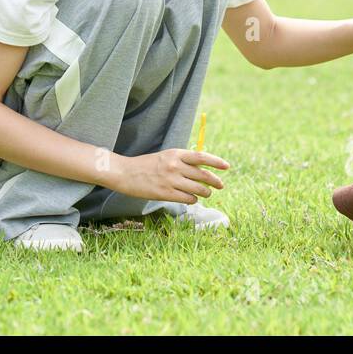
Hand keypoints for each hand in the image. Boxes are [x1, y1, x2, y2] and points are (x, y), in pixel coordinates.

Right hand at [112, 149, 229, 203]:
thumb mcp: (165, 157)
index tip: (226, 166)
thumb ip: (182, 161)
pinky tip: (192, 199)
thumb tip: (202, 169)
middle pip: (203, 174)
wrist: (125, 173)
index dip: (216, 162)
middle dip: (215, 181)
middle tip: (220, 185)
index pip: (201, 157)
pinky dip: (193, 199)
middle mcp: (175, 166)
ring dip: (205, 193)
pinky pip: (188, 199)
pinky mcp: (166, 194)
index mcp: (175, 154)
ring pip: (198, 189)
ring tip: (205, 193)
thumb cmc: (146, 165)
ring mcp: (171, 181)